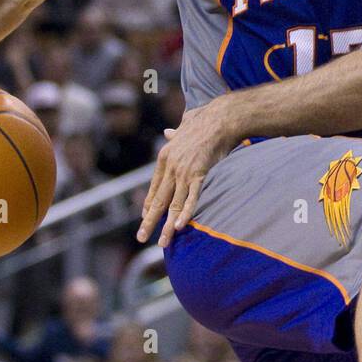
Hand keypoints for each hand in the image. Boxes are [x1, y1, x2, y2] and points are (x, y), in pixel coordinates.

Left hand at [137, 101, 237, 247]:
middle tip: (141, 237)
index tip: (145, 216)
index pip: (154, 187)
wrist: (220, 119)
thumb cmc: (204, 121)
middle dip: (149, 221)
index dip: (149, 204)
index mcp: (164, 158)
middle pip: (159, 200)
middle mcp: (170, 167)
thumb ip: (174, 134)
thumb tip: (167, 132)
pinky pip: (190, 198)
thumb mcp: (183, 128)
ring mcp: (183, 173)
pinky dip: (184, 213)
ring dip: (166, 226)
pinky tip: (177, 226)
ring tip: (162, 242)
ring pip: (173, 204)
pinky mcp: (199, 175)